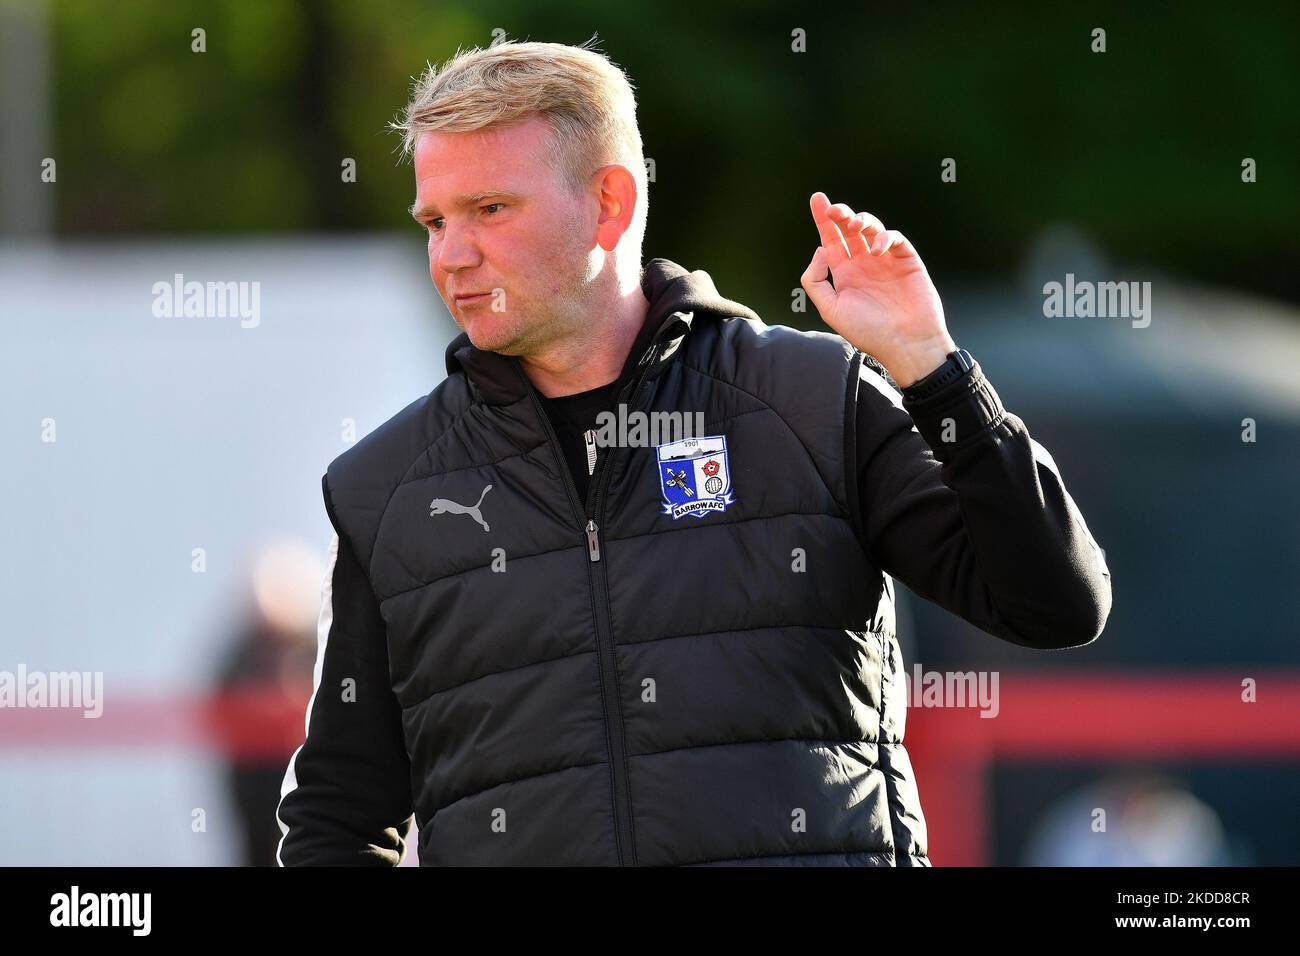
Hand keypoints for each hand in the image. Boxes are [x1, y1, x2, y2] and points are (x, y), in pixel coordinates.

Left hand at [800, 192, 956, 386]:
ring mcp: (886, 261)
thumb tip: (820, 250)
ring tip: (855, 227)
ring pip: (872, 228)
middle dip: (841, 214)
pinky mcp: (907, 260)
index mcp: (845, 274)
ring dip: (862, 221)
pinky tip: (876, 250)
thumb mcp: (831, 310)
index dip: (823, 219)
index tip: (817, 200)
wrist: (905, 344)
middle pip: (850, 229)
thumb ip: (815, 281)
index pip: (831, 240)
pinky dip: (885, 237)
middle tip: (833, 210)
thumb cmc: (868, 332)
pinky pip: (895, 238)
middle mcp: (864, 264)